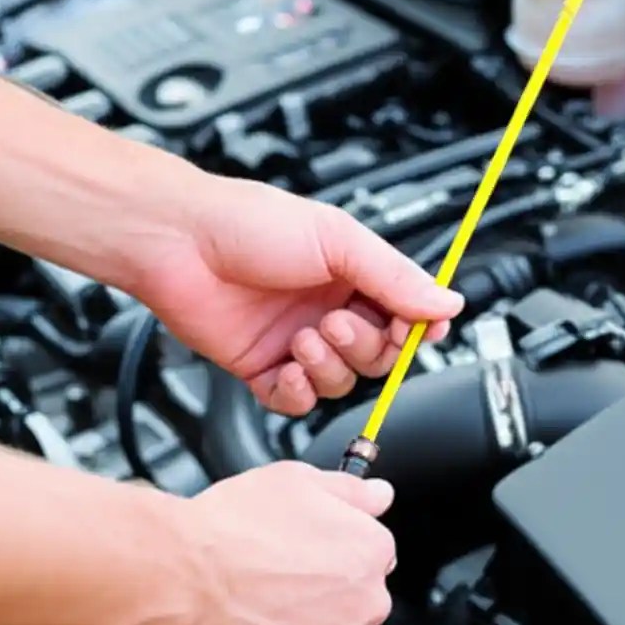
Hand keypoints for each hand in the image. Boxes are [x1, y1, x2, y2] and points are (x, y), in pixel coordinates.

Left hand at [132, 176, 463, 414]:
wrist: (177, 240)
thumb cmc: (247, 222)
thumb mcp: (338, 238)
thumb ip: (396, 276)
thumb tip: (447, 301)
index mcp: (353, 274)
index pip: (405, 315)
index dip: (416, 329)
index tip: (417, 330)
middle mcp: (328, 308)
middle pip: (378, 356)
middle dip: (365, 347)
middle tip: (337, 322)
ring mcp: (296, 340)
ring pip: (341, 381)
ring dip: (330, 366)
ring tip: (305, 337)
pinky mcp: (261, 367)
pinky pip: (296, 401)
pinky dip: (299, 393)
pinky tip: (289, 368)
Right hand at [184, 461, 396, 624]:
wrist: (187, 577)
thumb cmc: (236, 528)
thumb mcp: (299, 480)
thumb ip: (352, 489)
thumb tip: (379, 494)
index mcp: (371, 550)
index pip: (374, 542)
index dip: (339, 534)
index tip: (312, 535)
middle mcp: (365, 599)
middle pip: (359, 584)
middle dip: (330, 574)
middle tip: (285, 560)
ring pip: (336, 615)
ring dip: (313, 604)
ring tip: (268, 584)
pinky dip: (293, 624)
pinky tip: (264, 608)